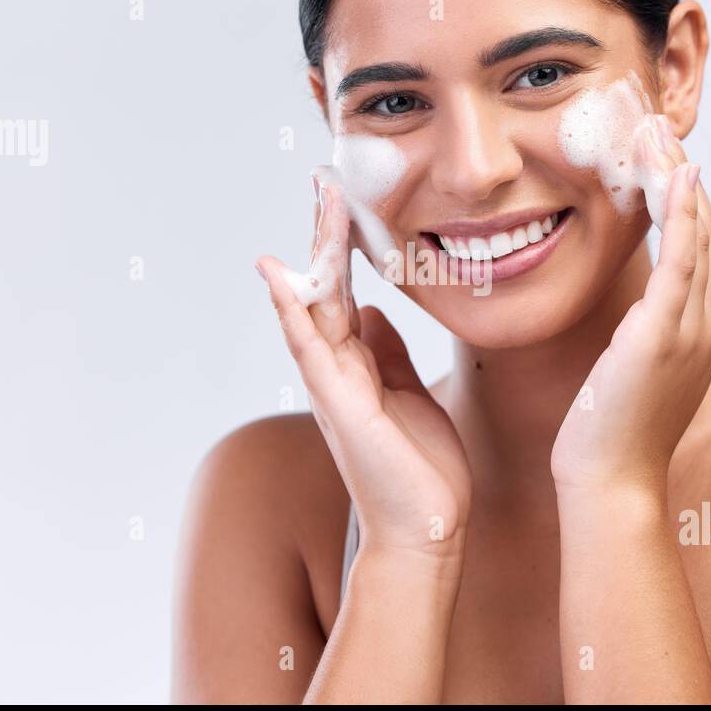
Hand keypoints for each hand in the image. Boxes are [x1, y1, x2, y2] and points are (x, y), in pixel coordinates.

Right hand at [256, 178, 472, 560]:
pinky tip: (283, 275)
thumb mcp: (409, 393)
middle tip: (323, 179)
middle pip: (322, 289)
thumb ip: (386, 352)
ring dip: (313, 254)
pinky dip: (294, 311)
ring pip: (314, 308)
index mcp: (357, 365)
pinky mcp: (342, 408)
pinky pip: (313, 350)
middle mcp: (337, 371)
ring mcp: (334, 388)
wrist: (427, 531)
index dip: (340, 245)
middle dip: (322, 234)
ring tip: (315, 202)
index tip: (341, 197)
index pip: (341, 291)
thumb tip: (372, 312)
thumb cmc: (421, 468)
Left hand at [550, 117, 710, 493]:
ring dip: (677, 173)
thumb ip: (644, 328)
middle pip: (704, 224)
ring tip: (654, 124)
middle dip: (678, 165)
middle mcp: (709, 321)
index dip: (682, 188)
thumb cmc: (610, 431)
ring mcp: (694, 328)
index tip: (656, 144)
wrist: (611, 484)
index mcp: (702, 327)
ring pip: (696, 231)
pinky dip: (683, 213)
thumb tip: (635, 305)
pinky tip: (677, 172)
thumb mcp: (632, 367)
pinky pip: (681, 261)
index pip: (699, 240)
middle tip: (651, 114)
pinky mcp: (666, 335)